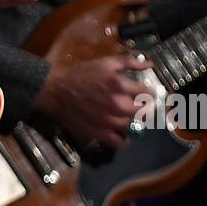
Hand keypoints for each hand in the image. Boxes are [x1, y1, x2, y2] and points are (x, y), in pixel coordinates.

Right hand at [33, 52, 155, 147]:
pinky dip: (122, 140)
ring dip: (132, 121)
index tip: (148, 93)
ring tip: (127, 116)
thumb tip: (150, 64)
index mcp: (120, 85)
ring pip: (132, 126)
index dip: (150, 92)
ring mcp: (109, 121)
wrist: (56, 91)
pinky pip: (119, 143)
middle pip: (143, 112)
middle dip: (144, 108)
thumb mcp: (105, 63)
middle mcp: (117, 104)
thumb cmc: (80, 75)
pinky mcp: (99, 133)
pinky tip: (120, 133)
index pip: (147, 92)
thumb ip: (129, 62)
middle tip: (140, 105)